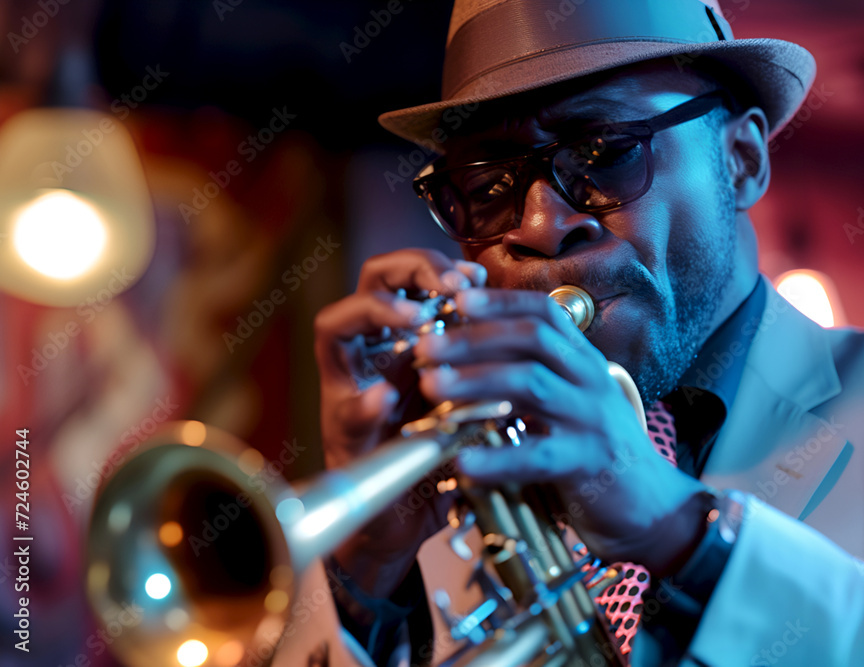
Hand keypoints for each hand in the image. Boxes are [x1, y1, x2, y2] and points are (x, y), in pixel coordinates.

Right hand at [313, 249, 485, 596]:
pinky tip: (383, 398)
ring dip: (377, 314)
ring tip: (416, 320)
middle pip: (369, 281)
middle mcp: (368, 354)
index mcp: (400, 339)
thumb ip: (473, 361)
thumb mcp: (461, 398)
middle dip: (410, 271)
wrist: (403, 522)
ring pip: (335, 329)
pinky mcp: (344, 438)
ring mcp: (347, 391)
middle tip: (449, 288)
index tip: (473, 274)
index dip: (435, 264)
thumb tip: (504, 312)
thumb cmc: (434, 453)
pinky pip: (346, 414)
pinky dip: (364, 404)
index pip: (405, 274)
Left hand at [412, 287, 708, 575]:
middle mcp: (591, 381)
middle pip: (532, 340)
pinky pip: (538, 455)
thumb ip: (535, 379)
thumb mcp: (571, 403)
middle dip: (474, 338)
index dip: (500, 302)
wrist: (651, 507)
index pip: (544, 314)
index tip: (457, 300)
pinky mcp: (589, 463)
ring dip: (476, 381)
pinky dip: (497, 458)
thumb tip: (469, 361)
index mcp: (584, 362)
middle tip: (426, 349)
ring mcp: (592, 419)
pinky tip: (463, 460)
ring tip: (432, 387)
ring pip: (532, 385)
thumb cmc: (597, 452)